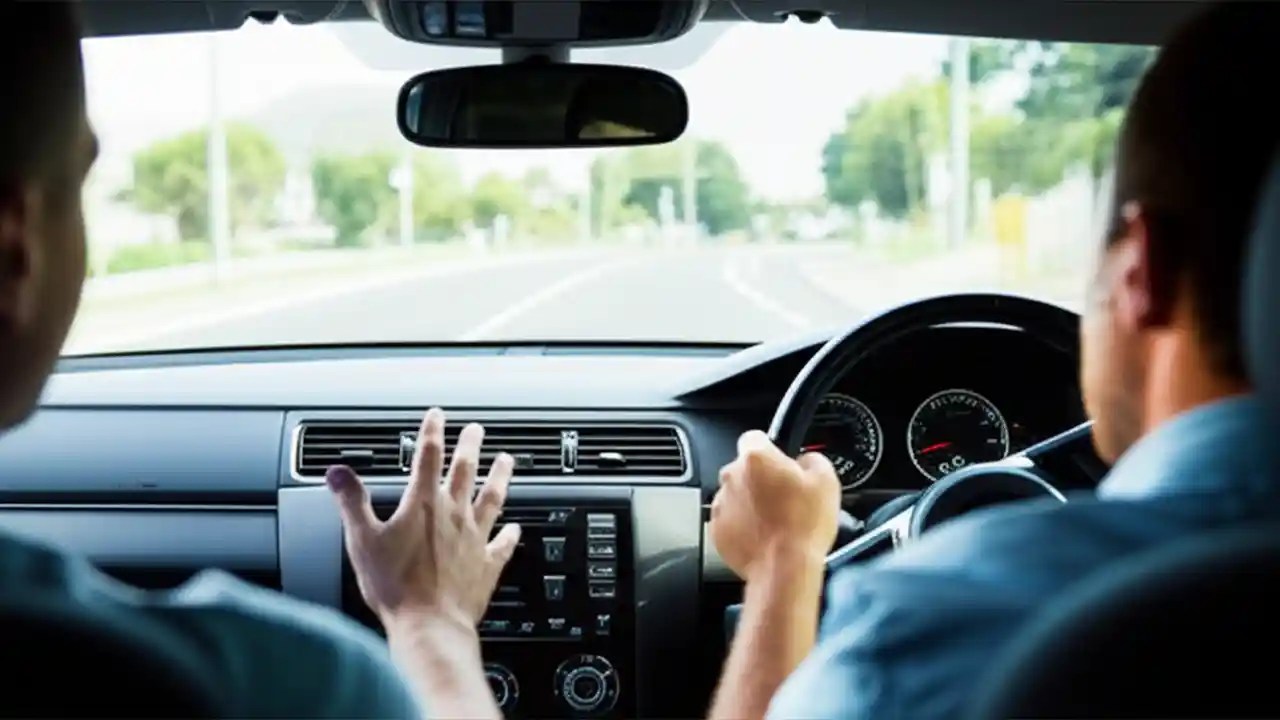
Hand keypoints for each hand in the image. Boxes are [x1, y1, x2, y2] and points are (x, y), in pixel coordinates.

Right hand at [326, 408, 520, 632]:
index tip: (437, 415)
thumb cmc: (394, 587)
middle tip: (477, 429)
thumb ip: (351, 501)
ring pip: (492, 498)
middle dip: (469, 446)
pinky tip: (516, 528)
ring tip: (507, 460)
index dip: (432, 433)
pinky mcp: (487, 564)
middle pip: (465, 471)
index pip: (428, 457)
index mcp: (423, 504)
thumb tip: (336, 472)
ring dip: (499, 477)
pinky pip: (503, 544)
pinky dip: (510, 535)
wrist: (430, 625)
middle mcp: (454, 515)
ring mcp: (475, 538)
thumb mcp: (362, 539)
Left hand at [710, 430, 840, 581]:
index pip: (755, 437)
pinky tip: (764, 535)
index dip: (770, 449)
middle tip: (785, 496)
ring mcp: (720, 504)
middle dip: (761, 478)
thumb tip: (806, 460)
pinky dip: (742, 525)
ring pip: (736, 494)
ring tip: (776, 520)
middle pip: (745, 468)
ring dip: (751, 502)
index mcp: (756, 458)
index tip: (780, 461)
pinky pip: (729, 519)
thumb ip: (813, 459)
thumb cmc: (804, 526)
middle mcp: (732, 477)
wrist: (784, 569)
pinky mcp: (716, 529)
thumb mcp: (826, 480)